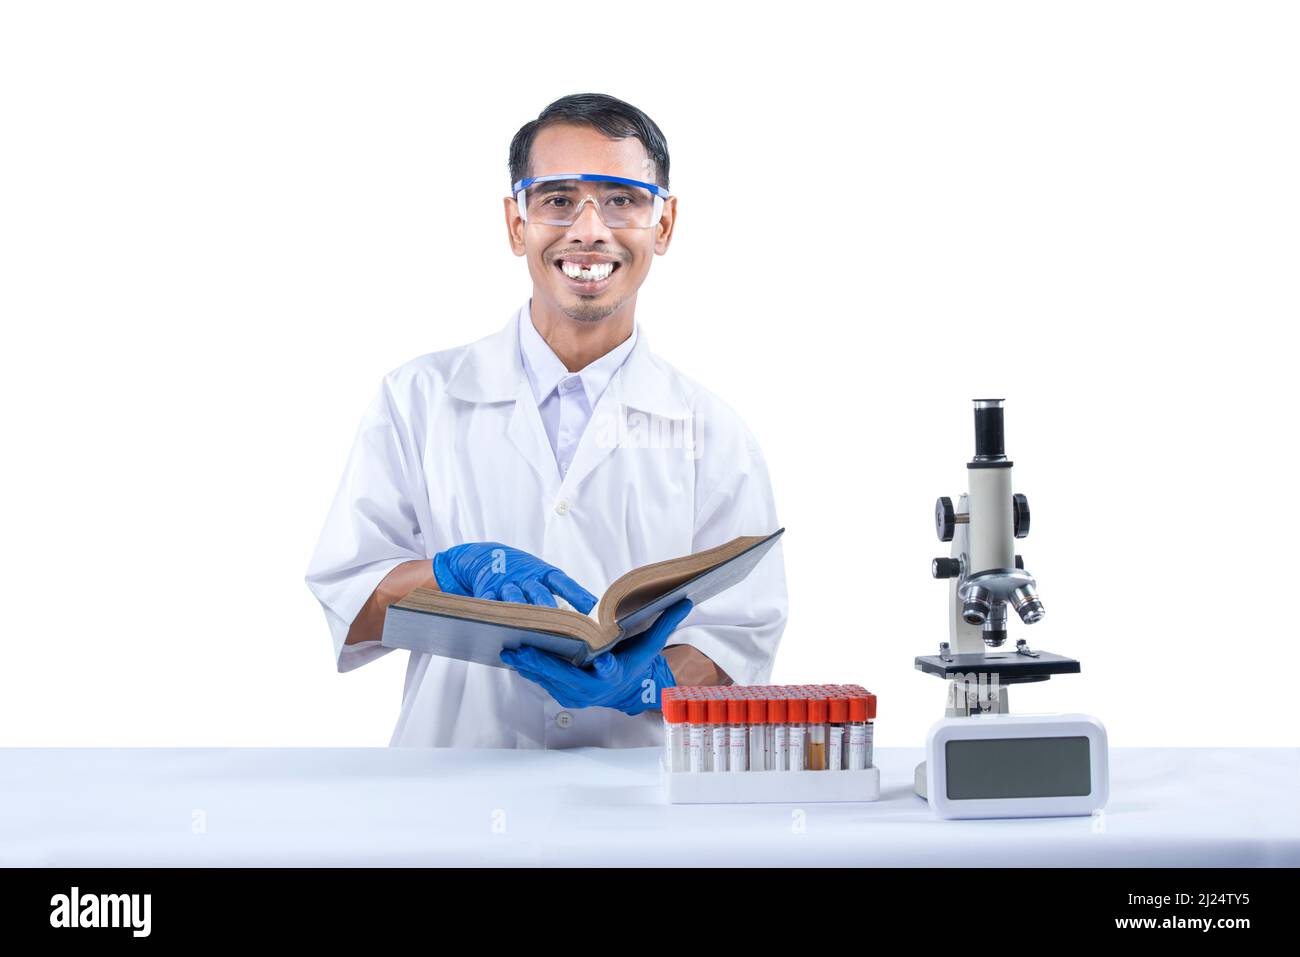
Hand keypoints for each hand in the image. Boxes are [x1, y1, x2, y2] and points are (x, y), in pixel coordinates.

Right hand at [433, 543, 596, 612]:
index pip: (564, 584)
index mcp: (545, 573)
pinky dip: (491, 613)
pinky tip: (494, 623)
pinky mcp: (487, 591)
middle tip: (560, 624)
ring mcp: (506, 584)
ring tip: (529, 627)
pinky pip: (489, 603)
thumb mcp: (542, 575)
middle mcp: (527, 578)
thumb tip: (590, 613)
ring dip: (523, 612)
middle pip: (540, 593)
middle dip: (550, 608)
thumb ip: (561, 593)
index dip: (578, 595)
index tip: (592, 610)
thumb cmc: (523, 573)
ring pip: (514, 598)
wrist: (487, 557)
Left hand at [499, 599, 693, 714]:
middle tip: (524, 649)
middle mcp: (594, 690)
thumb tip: (686, 600)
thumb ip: (664, 624)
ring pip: (549, 681)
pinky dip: (529, 669)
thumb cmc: (636, 664)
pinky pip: (543, 682)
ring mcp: (576, 696)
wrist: (627, 691)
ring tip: (511, 649)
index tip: (603, 660)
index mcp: (616, 675)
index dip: (607, 667)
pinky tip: (513, 654)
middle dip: (544, 664)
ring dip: (530, 666)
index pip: (612, 671)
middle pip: (567, 678)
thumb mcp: (650, 645)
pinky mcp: (563, 696)